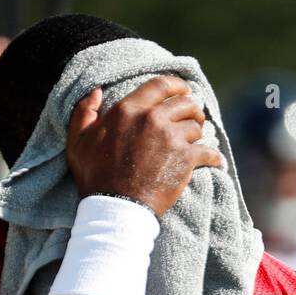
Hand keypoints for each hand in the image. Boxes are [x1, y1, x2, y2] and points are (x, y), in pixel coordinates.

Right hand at [66, 77, 222, 217]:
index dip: (176, 85)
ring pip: (196, 126)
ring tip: (197, 140)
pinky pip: (208, 152)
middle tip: (194, 117)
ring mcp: (171, 138)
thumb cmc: (95, 177)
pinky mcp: (185, 160)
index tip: (184, 90)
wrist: (116, 208)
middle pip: (184, 103)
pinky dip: (214, 157)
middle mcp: (152, 118)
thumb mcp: (78, 141)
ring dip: (199, 133)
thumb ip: (84, 112)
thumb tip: (97, 92)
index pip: (160, 85)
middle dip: (192, 108)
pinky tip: (217, 161)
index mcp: (128, 109)